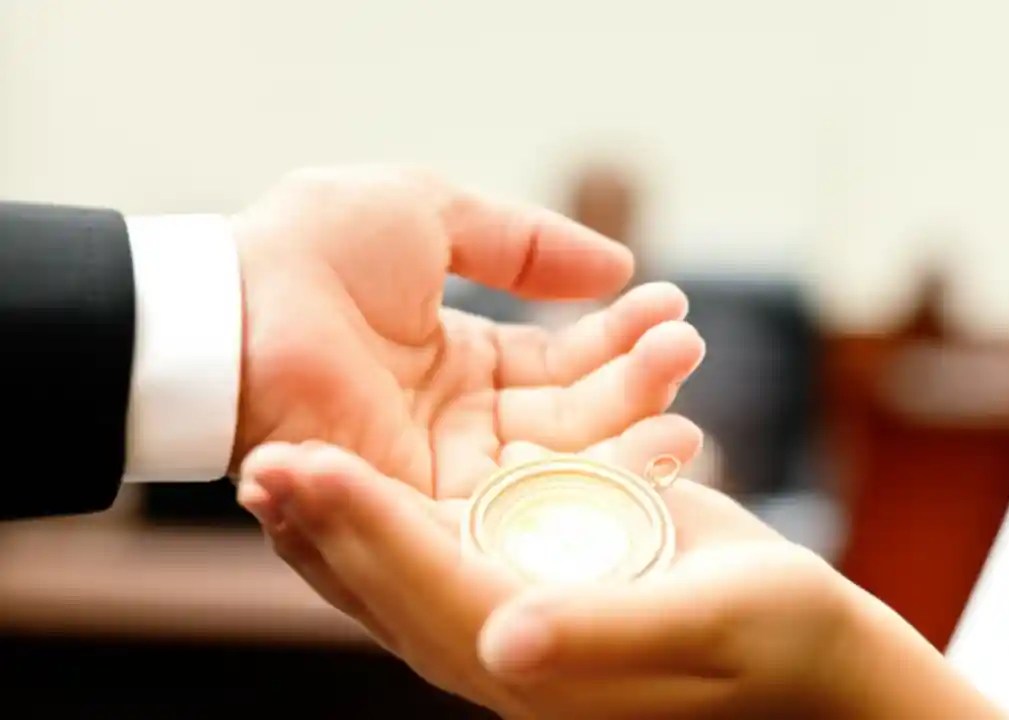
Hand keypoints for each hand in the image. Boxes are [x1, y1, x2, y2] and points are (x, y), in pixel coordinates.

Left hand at [230, 164, 702, 496]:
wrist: (232, 310)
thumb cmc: (313, 251)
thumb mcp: (431, 213)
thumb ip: (524, 242)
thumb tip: (614, 262)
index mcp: (459, 358)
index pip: (560, 362)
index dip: (617, 337)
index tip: (671, 308)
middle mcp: (460, 424)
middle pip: (574, 417)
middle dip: (638, 382)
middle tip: (688, 346)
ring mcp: (444, 472)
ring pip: (560, 466)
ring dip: (628, 430)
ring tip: (683, 396)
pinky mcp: (430, 511)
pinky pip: (521, 505)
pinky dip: (588, 479)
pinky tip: (648, 443)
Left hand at [242, 439, 1004, 718]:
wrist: (809, 658)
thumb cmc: (779, 643)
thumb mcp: (709, 624)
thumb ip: (604, 635)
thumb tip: (501, 643)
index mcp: (540, 662)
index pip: (428, 592)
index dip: (366, 529)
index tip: (303, 468)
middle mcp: (510, 644)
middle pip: (393, 581)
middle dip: (327, 519)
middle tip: (258, 458)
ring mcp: (518, 611)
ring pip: (406, 562)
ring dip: (344, 513)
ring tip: (277, 460)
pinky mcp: (536, 579)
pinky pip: (449, 542)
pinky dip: (396, 505)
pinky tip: (354, 466)